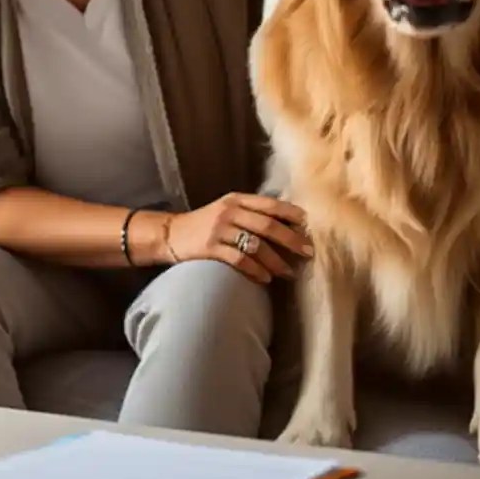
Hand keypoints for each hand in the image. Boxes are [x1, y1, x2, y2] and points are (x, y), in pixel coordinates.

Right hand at [161, 193, 313, 283]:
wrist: (171, 233)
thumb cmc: (204, 224)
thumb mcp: (226, 210)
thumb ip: (250, 212)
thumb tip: (286, 224)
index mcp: (236, 199)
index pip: (270, 204)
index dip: (291, 214)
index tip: (309, 226)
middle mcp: (229, 212)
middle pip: (268, 225)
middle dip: (291, 239)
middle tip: (308, 252)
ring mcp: (219, 229)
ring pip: (256, 245)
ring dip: (276, 260)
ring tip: (289, 272)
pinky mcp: (210, 248)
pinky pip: (240, 260)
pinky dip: (255, 270)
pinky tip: (265, 279)